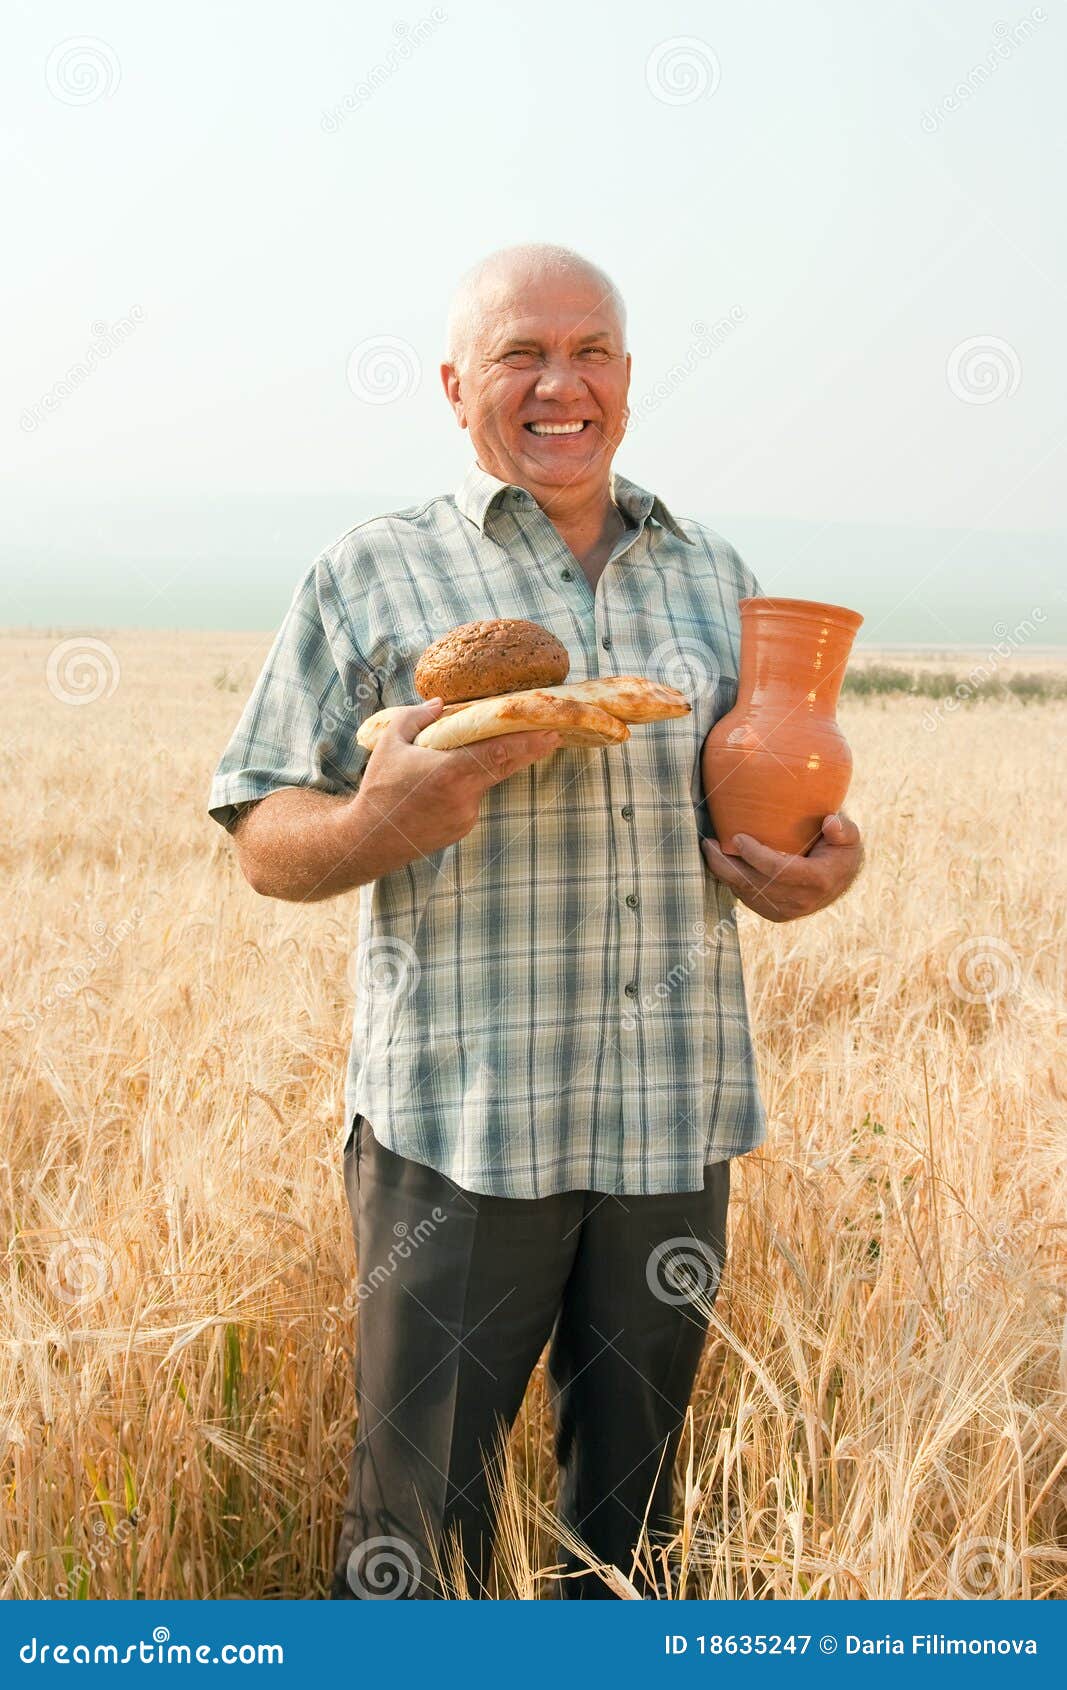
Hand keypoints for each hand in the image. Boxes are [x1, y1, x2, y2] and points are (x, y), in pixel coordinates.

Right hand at [350, 697, 561, 859]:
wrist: (369, 840)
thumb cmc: (378, 789)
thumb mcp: (390, 743)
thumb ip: (416, 717)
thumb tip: (441, 705)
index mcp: (450, 771)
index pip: (500, 752)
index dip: (529, 742)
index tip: (552, 731)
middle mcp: (465, 796)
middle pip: (506, 767)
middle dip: (530, 750)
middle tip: (551, 734)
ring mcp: (467, 816)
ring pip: (484, 783)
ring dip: (480, 770)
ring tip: (447, 766)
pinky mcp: (463, 828)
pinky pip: (472, 800)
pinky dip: (465, 788)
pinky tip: (436, 791)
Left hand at [701, 812, 863, 921]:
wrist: (840, 881)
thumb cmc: (840, 851)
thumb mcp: (849, 837)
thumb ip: (843, 829)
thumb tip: (830, 822)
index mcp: (816, 881)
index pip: (779, 871)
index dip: (755, 856)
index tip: (737, 837)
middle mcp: (799, 902)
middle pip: (754, 885)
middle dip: (727, 865)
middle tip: (708, 843)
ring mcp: (785, 912)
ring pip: (746, 893)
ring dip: (723, 872)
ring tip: (708, 849)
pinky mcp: (774, 914)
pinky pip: (746, 897)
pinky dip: (730, 880)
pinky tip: (719, 861)